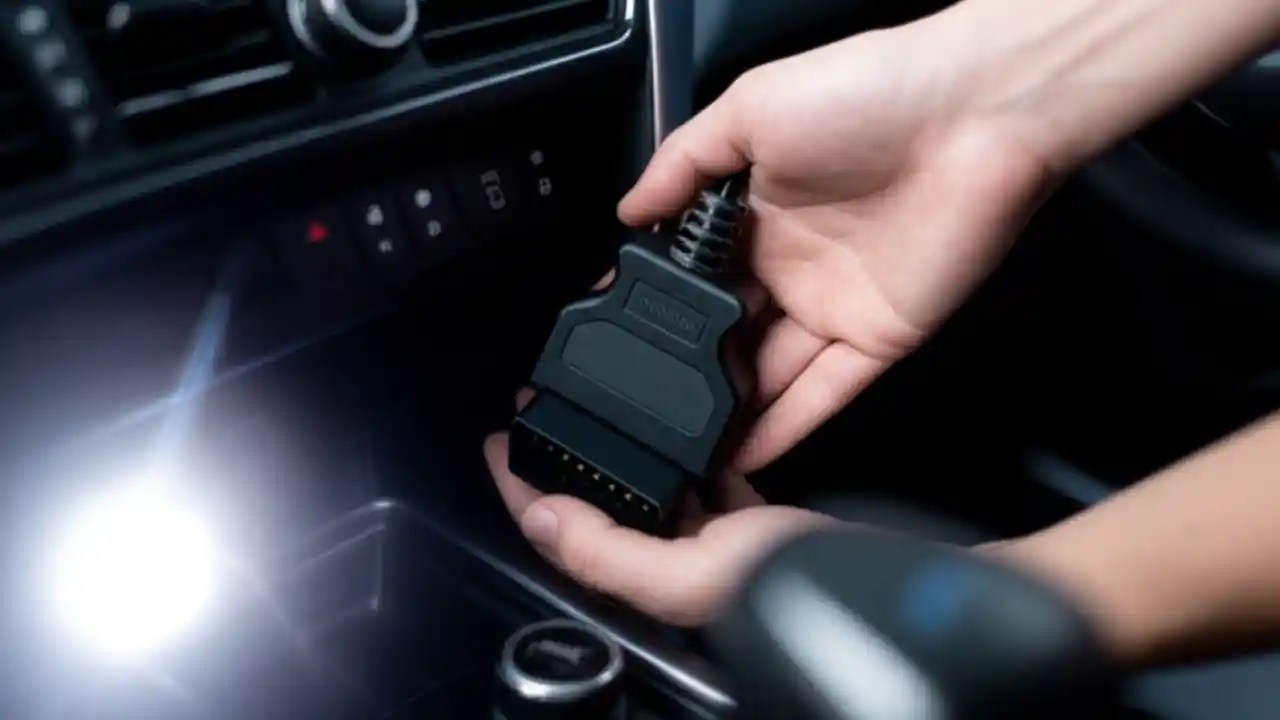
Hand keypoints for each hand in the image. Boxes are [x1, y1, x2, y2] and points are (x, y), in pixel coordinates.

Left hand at [484, 418, 839, 626]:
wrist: (884, 582)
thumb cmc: (797, 587)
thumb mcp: (691, 575)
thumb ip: (610, 552)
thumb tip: (542, 517)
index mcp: (647, 578)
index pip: (561, 534)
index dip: (523, 489)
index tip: (498, 442)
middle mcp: (670, 560)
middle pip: (597, 507)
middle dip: (564, 463)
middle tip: (535, 414)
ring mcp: (708, 539)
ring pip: (645, 488)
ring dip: (616, 450)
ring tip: (593, 406)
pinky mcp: (744, 517)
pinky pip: (700, 478)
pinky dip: (684, 451)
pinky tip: (684, 424)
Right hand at [620, 22, 1055, 471]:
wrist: (975, 113)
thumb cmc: (869, 91)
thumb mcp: (749, 109)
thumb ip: (680, 163)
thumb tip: (627, 209)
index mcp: (756, 211)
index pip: (694, 273)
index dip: (658, 303)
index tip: (616, 332)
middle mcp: (791, 263)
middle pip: (727, 331)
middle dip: (689, 365)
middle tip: (644, 399)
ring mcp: (833, 306)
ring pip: (769, 375)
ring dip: (729, 410)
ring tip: (681, 444)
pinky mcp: (878, 339)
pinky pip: (823, 396)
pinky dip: (784, 429)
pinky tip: (741, 453)